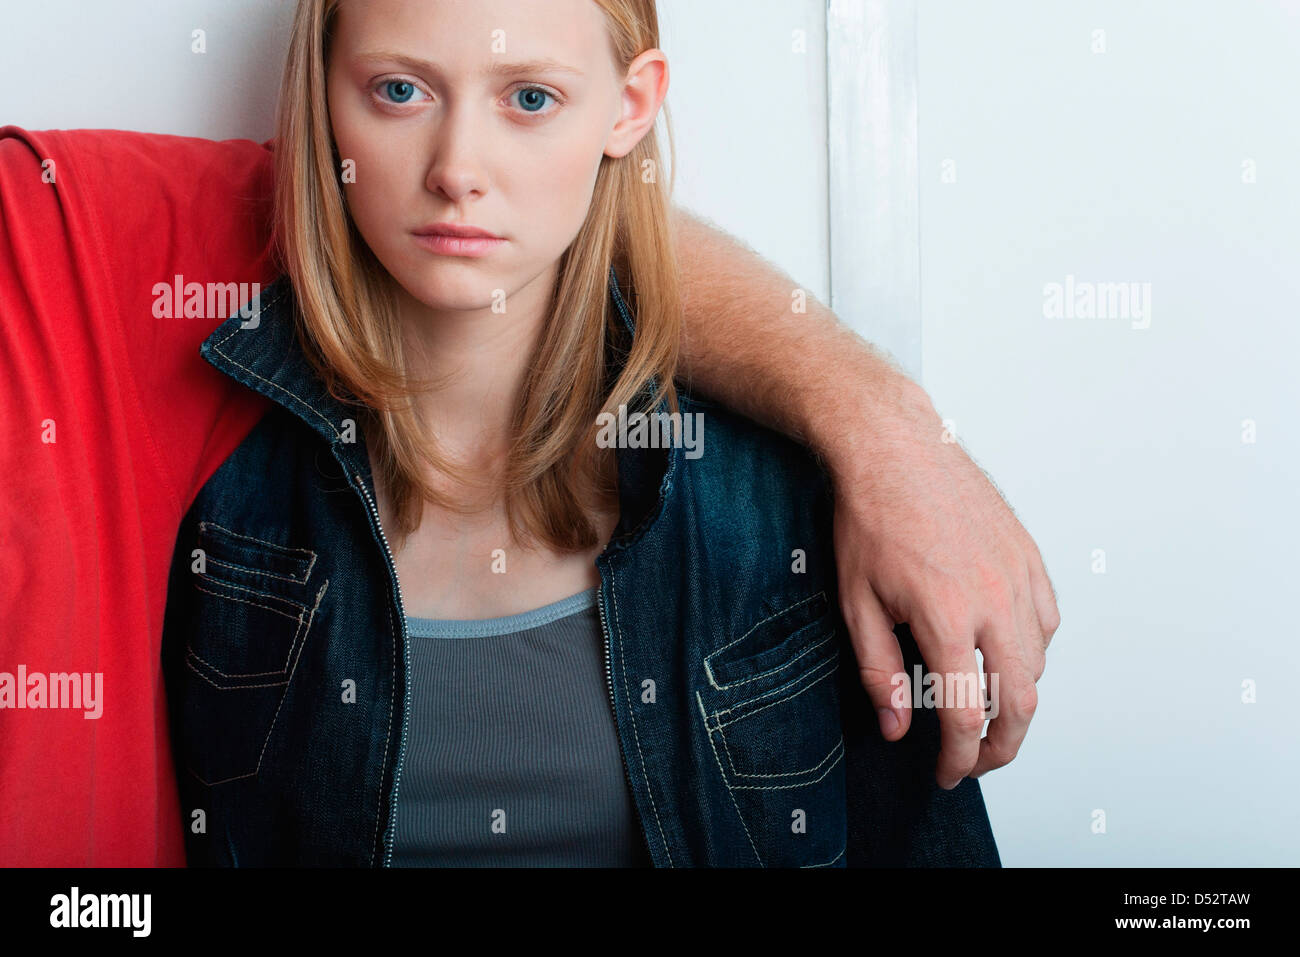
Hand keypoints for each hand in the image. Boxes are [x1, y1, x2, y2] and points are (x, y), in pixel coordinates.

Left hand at [826, 381, 1059, 788]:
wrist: (894, 447)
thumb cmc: (869, 518)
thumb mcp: (855, 603)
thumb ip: (879, 672)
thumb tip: (899, 727)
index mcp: (947, 617)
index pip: (967, 716)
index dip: (959, 759)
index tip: (946, 774)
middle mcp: (995, 601)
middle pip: (1021, 702)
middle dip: (1002, 746)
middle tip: (976, 762)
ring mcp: (1020, 577)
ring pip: (1040, 664)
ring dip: (1017, 700)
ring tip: (986, 711)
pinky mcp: (1030, 557)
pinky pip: (1047, 623)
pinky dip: (1032, 653)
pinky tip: (1003, 655)